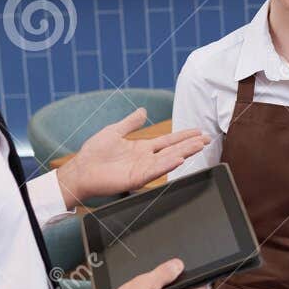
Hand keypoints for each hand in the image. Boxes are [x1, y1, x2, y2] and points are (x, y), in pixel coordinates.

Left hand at [57, 108, 206, 206]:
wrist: (81, 170)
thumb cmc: (94, 153)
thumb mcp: (114, 131)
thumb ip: (131, 123)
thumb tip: (142, 110)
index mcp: (142, 148)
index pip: (168, 141)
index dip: (183, 136)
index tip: (198, 131)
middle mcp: (146, 158)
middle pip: (174, 150)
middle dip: (191, 144)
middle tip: (207, 139)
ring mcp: (143, 169)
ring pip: (169, 159)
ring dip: (185, 153)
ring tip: (199, 146)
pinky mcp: (136, 178)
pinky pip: (156, 171)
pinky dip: (168, 165)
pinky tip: (180, 159)